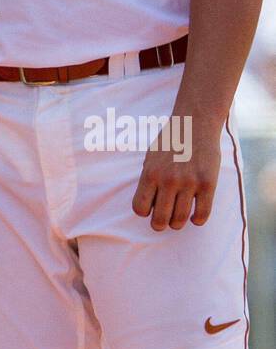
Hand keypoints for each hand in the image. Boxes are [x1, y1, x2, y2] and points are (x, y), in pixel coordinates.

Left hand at [132, 110, 222, 231]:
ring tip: (178, 219)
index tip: (150, 209)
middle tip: (162, 223)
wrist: (195, 123)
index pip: (140, 208)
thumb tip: (148, 206)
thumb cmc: (171, 141)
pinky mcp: (208, 184)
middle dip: (159, 225)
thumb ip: (149, 180)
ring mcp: (189, 183)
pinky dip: (197, 220)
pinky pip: (202, 214)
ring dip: (177, 223)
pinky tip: (195, 215)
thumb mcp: (151, 157)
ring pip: (180, 220)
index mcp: (150, 173)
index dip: (144, 212)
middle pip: (160, 219)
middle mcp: (168, 180)